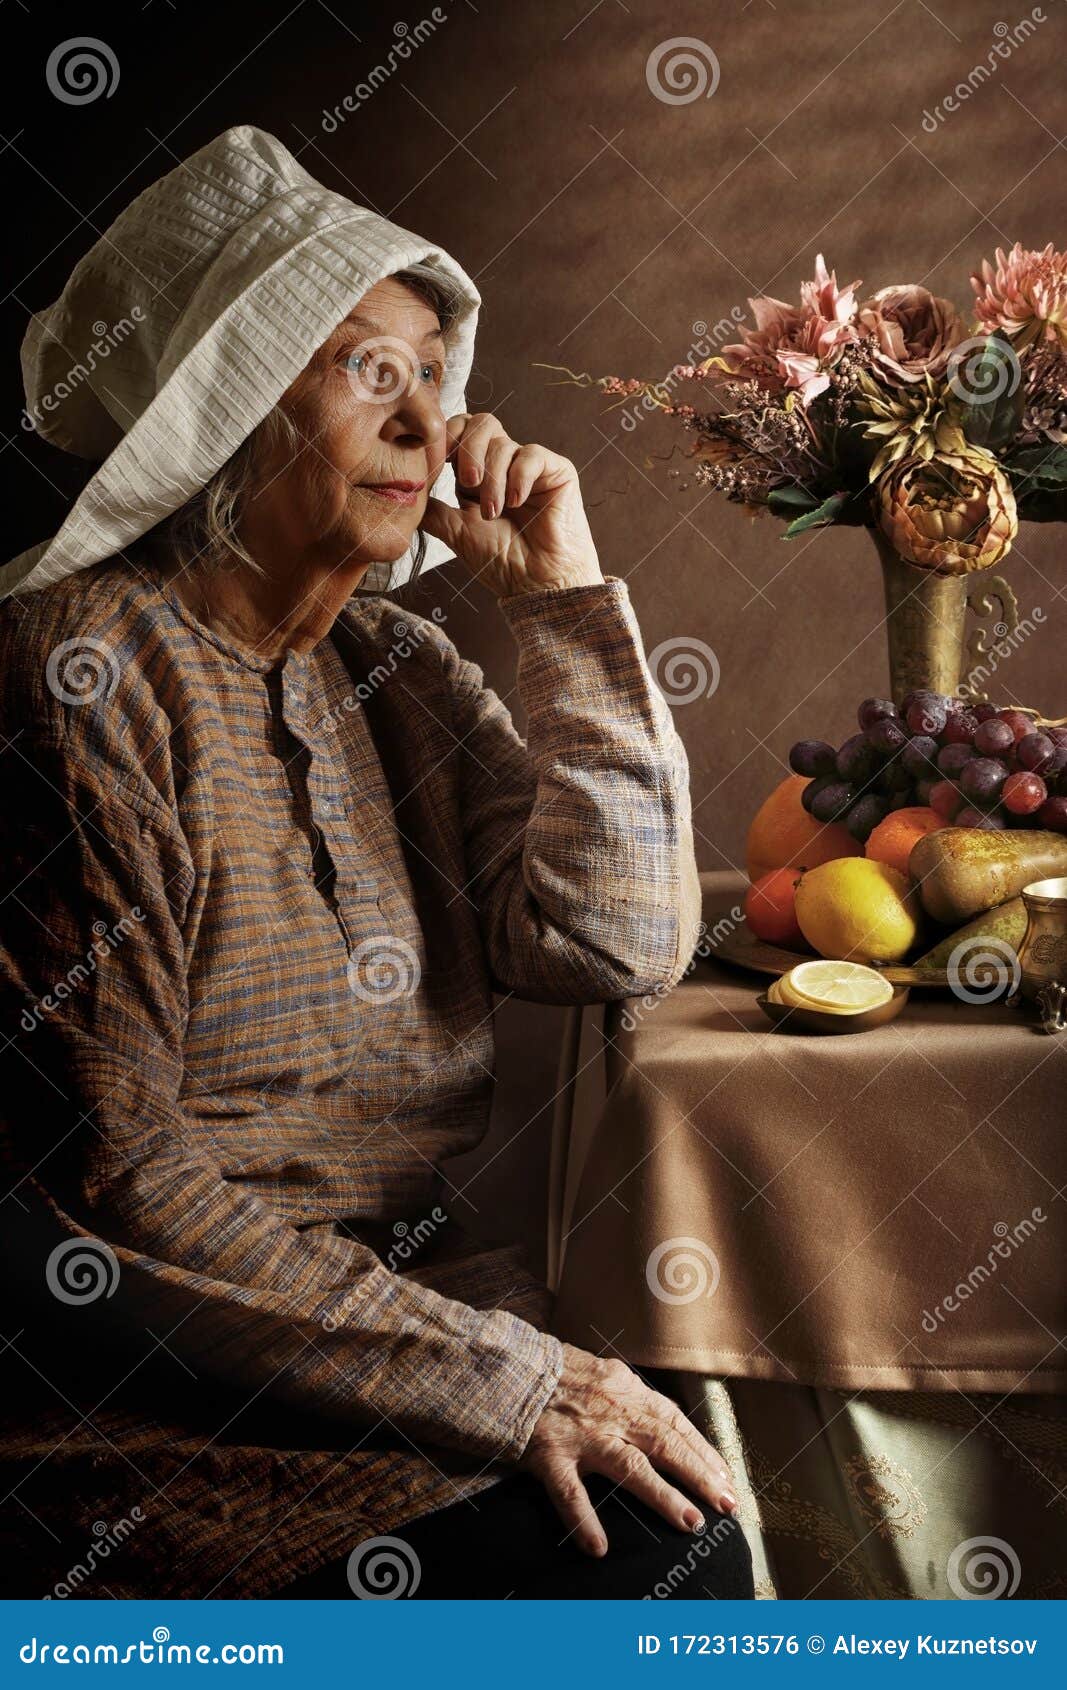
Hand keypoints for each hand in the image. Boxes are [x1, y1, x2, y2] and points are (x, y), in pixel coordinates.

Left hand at [421, 412, 602, 596]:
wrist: (537, 584)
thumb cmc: (502, 562)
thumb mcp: (456, 532)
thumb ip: (432, 509)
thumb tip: (405, 492)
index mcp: (477, 475)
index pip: (459, 432)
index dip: (446, 439)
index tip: (438, 463)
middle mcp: (503, 465)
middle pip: (481, 423)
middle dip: (469, 450)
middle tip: (468, 483)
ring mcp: (529, 466)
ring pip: (502, 443)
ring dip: (493, 480)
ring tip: (494, 512)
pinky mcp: (556, 471)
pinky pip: (531, 454)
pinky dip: (519, 477)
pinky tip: (517, 503)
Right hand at [519, 1344, 738, 1556]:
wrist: (508, 1366)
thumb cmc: (556, 1373)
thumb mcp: (603, 1374)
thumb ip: (632, 1398)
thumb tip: (667, 1425)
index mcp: (626, 1390)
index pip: (675, 1423)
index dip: (703, 1451)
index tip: (726, 1477)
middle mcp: (611, 1412)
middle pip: (665, 1444)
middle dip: (701, 1475)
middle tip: (728, 1504)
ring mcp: (581, 1435)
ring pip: (630, 1467)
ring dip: (663, 1496)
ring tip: (690, 1523)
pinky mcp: (549, 1455)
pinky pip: (568, 1492)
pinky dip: (584, 1519)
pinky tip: (598, 1546)